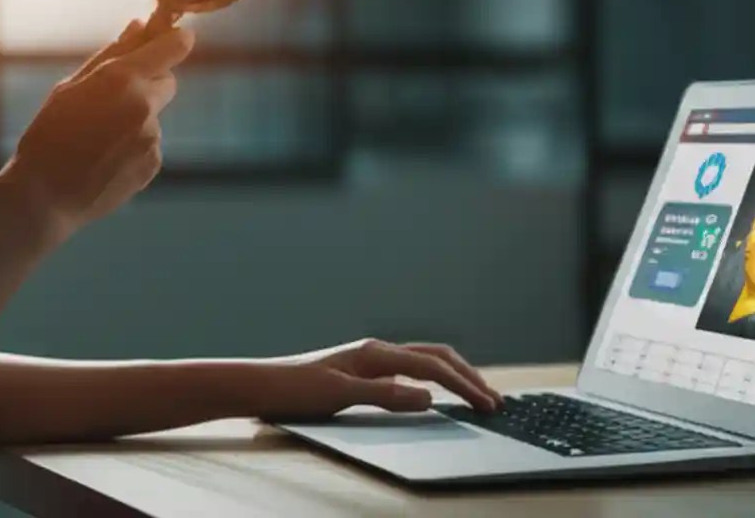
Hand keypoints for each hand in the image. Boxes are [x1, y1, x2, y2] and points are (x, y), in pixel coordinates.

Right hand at [2, 21, 194, 236]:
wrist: (45, 194)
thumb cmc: (50, 134)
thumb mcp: (71, 86)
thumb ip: (111, 55)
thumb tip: (140, 26)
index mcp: (122, 79)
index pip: (172, 48)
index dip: (177, 40)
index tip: (178, 36)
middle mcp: (144, 106)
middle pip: (168, 81)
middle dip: (150, 82)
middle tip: (116, 95)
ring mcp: (152, 137)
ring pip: (154, 115)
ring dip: (136, 118)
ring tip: (99, 137)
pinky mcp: (153, 163)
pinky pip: (150, 143)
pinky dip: (134, 145)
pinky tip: (106, 157)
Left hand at [261, 339, 504, 418]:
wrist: (260, 385)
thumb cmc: (294, 389)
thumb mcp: (340, 395)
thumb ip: (385, 395)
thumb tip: (428, 397)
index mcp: (376, 353)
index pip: (432, 366)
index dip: (464, 385)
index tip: (488, 404)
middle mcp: (376, 351)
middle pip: (436, 356)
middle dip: (468, 375)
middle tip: (494, 399)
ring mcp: (370, 360)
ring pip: (424, 360)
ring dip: (454, 374)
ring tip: (476, 392)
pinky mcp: (363, 371)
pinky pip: (409, 370)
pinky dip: (434, 378)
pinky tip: (437, 392)